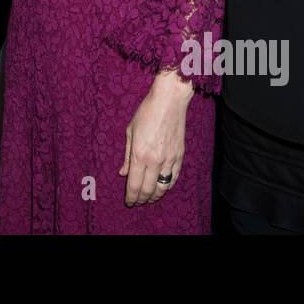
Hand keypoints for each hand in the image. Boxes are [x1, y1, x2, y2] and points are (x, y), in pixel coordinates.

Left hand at [119, 68, 192, 205]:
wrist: (170, 101)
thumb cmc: (147, 112)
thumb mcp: (130, 131)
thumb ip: (127, 156)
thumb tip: (123, 173)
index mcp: (140, 154)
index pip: (134, 184)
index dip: (131, 196)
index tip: (128, 202)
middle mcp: (155, 160)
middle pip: (148, 189)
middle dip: (141, 199)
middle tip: (136, 202)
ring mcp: (169, 159)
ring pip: (162, 187)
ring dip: (154, 196)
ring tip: (148, 199)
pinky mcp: (180, 156)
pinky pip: (173, 178)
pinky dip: (167, 186)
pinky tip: (162, 188)